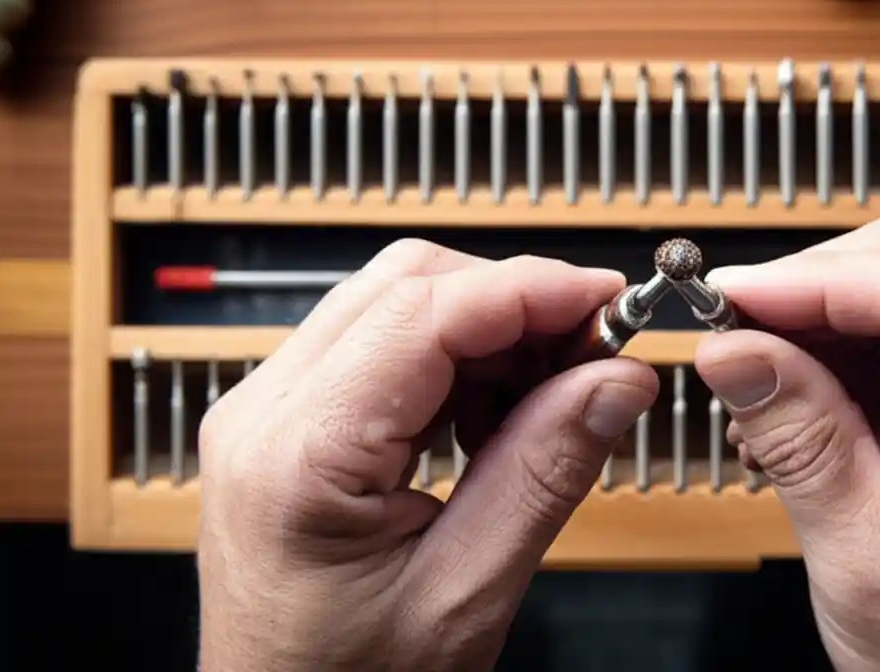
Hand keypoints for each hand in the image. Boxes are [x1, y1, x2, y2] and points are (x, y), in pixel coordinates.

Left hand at [196, 240, 658, 670]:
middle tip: (594, 348)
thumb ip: (544, 474)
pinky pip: (384, 351)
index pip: (425, 312)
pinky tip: (499, 415)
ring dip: (490, 332)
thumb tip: (614, 381)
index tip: (608, 301)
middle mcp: (265, 414)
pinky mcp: (291, 426)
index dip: (530, 290)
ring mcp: (271, 414)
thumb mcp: (466, 594)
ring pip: (397, 307)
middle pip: (406, 285)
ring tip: (553, 393)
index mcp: (297, 455)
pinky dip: (459, 364)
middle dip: (514, 302)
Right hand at [694, 214, 879, 671]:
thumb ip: (802, 440)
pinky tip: (783, 410)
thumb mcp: (867, 556)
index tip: (730, 297)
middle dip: (807, 293)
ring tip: (750, 386)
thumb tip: (733, 347)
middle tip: (727, 333)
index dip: (814, 280)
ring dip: (807, 328)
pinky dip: (821, 362)